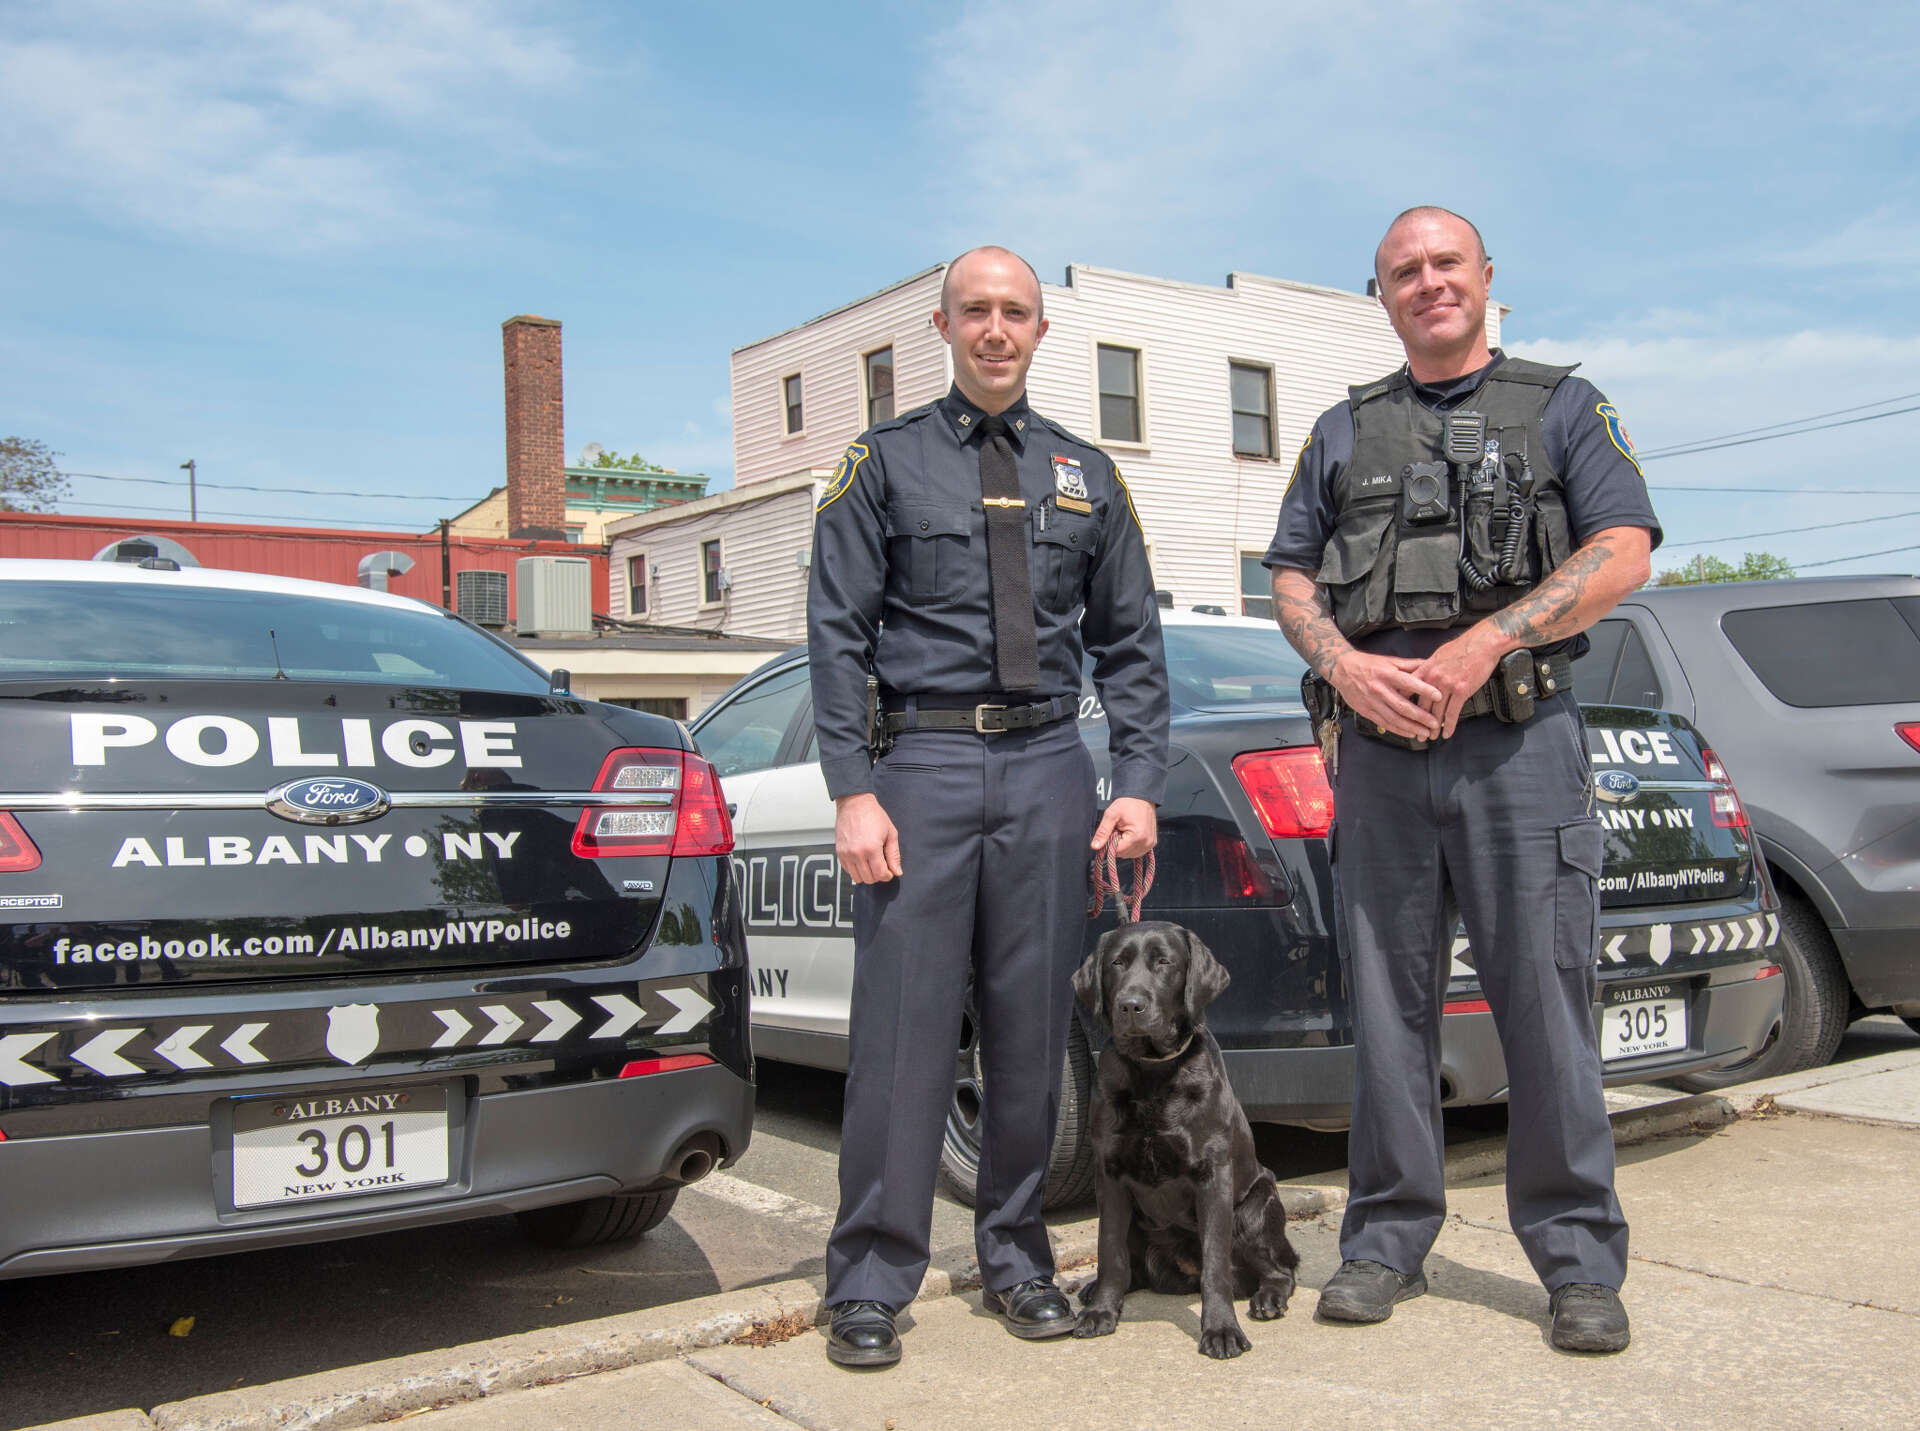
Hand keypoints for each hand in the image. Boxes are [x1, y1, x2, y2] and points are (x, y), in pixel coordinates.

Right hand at [835, 793, 900, 883]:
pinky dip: (856, 869)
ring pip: (857, 877)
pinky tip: (862, 860)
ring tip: (871, 864)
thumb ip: (894, 855)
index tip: (889, 871)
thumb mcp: (890, 833)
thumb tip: (897, 871)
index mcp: (871, 848)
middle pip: (869, 878)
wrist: (855, 803)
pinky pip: (848, 870)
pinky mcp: (839, 852)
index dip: (888, 875)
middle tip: (881, 866)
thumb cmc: (872, 814)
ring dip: (866, 874)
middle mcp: (857, 853)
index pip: (880, 874)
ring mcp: (846, 853)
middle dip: (878, 875)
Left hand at [1092, 796, 1156, 858]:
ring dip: (1124, 846)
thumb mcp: (1111, 815)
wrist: (1142, 797)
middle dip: (1117, 844)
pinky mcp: (1152, 844)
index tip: (1111, 832)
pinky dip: (1131, 846)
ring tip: (1125, 831)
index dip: (1110, 843)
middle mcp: (1146, 843)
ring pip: (1130, 855)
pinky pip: (1137, 852)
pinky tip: (1130, 835)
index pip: (1117, 851)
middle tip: (1118, 830)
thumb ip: (1102, 832)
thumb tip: (1095, 846)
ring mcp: (1150, 844)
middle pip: (1124, 854)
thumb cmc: (1128, 803)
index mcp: (1137, 837)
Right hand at [1328, 650, 1443, 741]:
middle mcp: (1379, 689)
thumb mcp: (1389, 660)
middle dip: (1421, 717)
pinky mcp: (1366, 711)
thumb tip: (1431, 665)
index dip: (1424, 690)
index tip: (1439, 696)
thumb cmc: (1368, 664)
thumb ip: (1410, 665)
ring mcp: (1371, 702)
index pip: (1408, 683)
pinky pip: (1384, 723)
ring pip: (1394, 718)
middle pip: (1402, 706)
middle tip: (1434, 723)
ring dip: (1411, 727)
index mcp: (1386, 674)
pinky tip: (1409, 733)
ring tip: (1425, 732)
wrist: (1342, 669)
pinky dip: (1398, 730)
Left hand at [1407, 628, 1507, 738]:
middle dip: (1417, 721)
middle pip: (1421, 705)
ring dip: (1433, 727)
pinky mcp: (1461, 690)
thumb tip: (1423, 676)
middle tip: (1415, 732)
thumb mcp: (1439, 655)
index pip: (1409, 689)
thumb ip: (1429, 668)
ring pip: (1436, 712)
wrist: (1482, 643)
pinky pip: (1453, 712)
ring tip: (1430, 736)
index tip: (1399, 714)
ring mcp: (1447, 685)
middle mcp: (1433, 678)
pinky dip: (1450, 725)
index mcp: (1426, 669)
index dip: (1403, 703)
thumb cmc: (1463, 647)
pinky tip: (1447, 733)